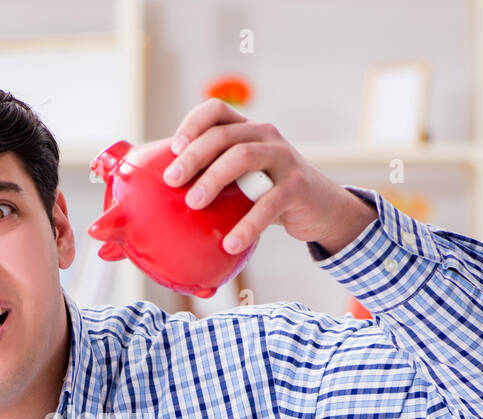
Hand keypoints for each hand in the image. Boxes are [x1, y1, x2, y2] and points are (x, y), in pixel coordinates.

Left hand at [161, 98, 376, 255]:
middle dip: (193, 156)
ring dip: (214, 179)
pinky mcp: (297, 186)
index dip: (192, 123)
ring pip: (244, 157)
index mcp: (247, 131)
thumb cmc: (269, 195)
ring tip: (194, 204)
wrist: (321, 209)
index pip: (216, 110)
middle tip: (172, 181)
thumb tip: (161, 198)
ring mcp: (283, 159)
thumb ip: (213, 179)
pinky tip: (229, 244)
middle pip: (224, 135)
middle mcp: (266, 137)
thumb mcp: (242, 181)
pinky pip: (269, 203)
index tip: (172, 149)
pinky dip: (247, 225)